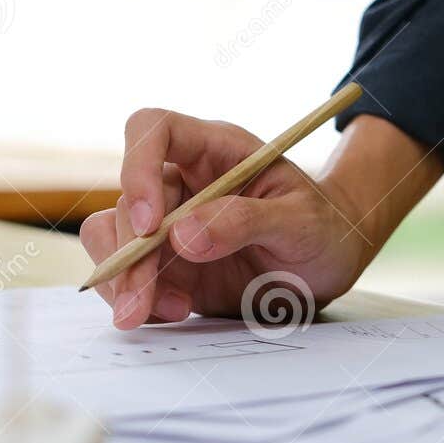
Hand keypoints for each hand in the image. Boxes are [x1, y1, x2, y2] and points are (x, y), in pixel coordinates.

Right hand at [82, 109, 443, 329]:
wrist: (331, 265)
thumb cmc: (324, 228)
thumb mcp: (302, 221)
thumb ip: (247, 221)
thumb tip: (182, 234)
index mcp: (216, 150)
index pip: (154, 130)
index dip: (138, 166)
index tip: (150, 223)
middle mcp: (184, 183)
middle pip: (127, 200)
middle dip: (128, 253)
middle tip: (140, 302)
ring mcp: (171, 224)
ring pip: (112, 238)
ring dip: (123, 280)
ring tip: (161, 312)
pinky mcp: (169, 264)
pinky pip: (128, 276)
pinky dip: (139, 298)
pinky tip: (175, 312)